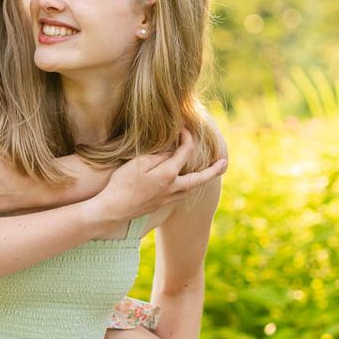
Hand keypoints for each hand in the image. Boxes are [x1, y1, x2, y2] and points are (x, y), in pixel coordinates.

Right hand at [95, 130, 226, 228]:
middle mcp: (172, 188)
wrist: (112, 210)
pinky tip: (183, 185)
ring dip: (200, 180)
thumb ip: (158, 156)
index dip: (187, 138)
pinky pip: (179, 195)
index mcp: (168, 174)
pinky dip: (186, 187)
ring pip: (190, 188)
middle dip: (213, 169)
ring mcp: (167, 198)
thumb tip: (171, 152)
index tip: (184, 129)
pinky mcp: (160, 205)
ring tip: (208, 173)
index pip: (185, 152)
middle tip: (225, 162)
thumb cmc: (122, 184)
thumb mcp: (138, 163)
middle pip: (199, 178)